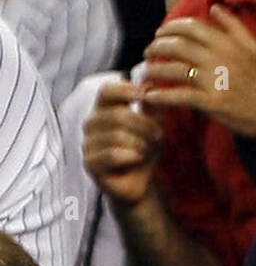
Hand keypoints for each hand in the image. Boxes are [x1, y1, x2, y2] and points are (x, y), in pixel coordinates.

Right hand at [82, 79, 162, 205]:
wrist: (140, 184)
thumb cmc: (144, 152)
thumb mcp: (152, 126)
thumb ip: (150, 106)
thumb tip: (152, 80)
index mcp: (102, 109)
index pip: (107, 90)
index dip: (126, 90)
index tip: (144, 96)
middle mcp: (91, 123)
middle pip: (118, 115)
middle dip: (145, 127)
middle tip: (158, 138)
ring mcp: (87, 143)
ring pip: (118, 136)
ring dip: (141, 145)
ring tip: (147, 152)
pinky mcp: (89, 163)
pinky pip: (113, 154)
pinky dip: (132, 157)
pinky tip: (136, 161)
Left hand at [142, 5, 255, 137]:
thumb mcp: (253, 44)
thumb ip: (233, 25)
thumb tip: (214, 8)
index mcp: (224, 42)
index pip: (189, 28)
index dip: (170, 28)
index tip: (161, 33)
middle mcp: (215, 58)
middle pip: (177, 47)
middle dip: (158, 47)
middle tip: (148, 52)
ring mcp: (212, 80)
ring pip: (174, 70)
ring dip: (154, 70)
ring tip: (144, 73)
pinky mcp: (211, 102)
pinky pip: (180, 96)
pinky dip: (161, 96)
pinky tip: (149, 96)